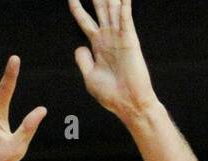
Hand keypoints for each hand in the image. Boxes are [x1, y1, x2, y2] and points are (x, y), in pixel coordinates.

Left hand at [69, 0, 157, 121]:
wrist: (128, 104)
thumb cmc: (111, 95)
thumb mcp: (90, 77)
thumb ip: (83, 61)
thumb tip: (79, 47)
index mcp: (98, 45)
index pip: (84, 20)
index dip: (77, 8)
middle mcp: (108, 37)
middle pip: (99, 8)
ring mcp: (119, 37)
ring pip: (112, 8)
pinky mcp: (129, 40)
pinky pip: (125, 18)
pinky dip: (124, 5)